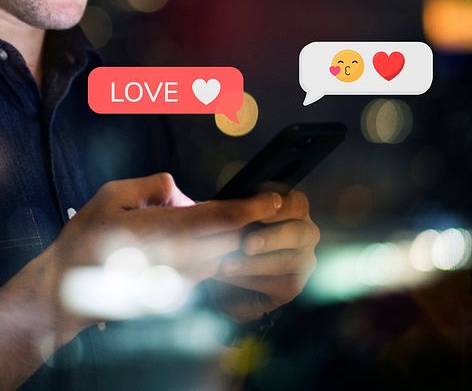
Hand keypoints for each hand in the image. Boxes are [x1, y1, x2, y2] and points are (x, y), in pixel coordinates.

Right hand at [46, 173, 282, 332]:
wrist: (69, 288)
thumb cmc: (86, 237)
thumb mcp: (111, 194)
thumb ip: (152, 186)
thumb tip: (181, 192)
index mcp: (163, 231)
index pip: (220, 218)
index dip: (251, 208)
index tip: (274, 199)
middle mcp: (177, 260)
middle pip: (230, 240)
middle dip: (247, 224)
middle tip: (262, 206)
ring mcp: (178, 281)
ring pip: (221, 257)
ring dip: (227, 241)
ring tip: (221, 224)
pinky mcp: (175, 294)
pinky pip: (203, 271)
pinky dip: (206, 256)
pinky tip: (189, 246)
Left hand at [205, 190, 319, 322]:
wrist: (213, 281)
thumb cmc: (211, 241)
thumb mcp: (201, 218)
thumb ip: (194, 200)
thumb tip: (168, 186)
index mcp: (284, 210)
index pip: (296, 202)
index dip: (280, 205)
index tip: (262, 207)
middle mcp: (300, 233)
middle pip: (303, 231)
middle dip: (274, 236)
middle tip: (246, 243)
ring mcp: (301, 260)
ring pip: (292, 259)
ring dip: (258, 262)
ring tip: (227, 265)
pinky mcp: (290, 286)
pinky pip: (282, 283)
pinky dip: (255, 279)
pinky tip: (232, 276)